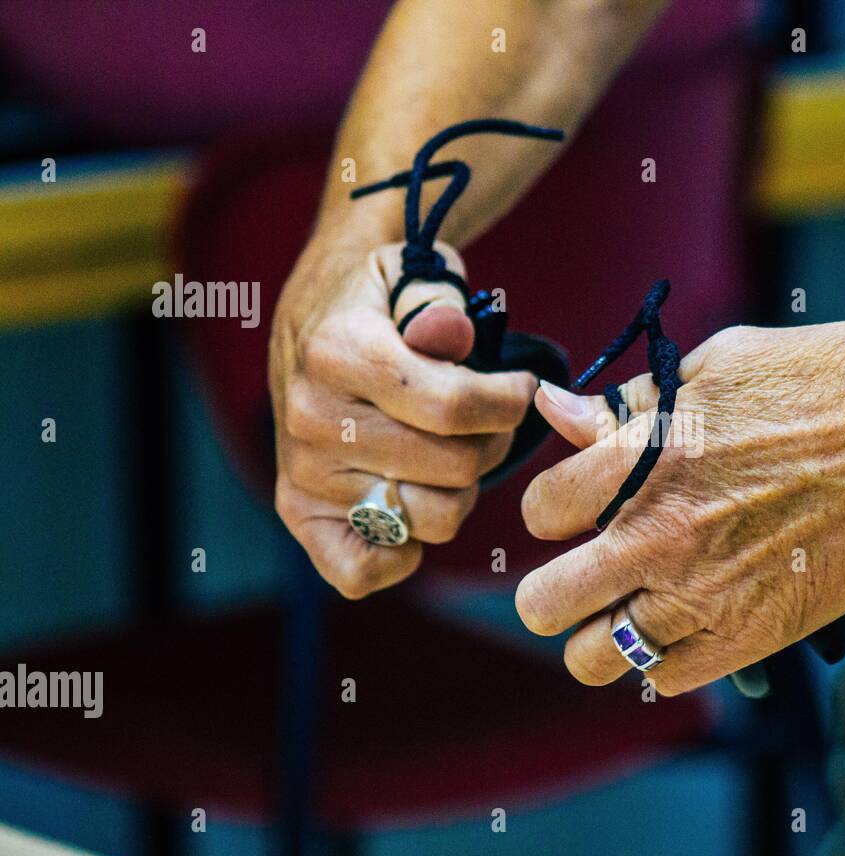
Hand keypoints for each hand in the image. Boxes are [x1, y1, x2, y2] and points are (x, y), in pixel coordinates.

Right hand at [269, 236, 536, 597]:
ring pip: (431, 518)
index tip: (524, 389)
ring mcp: (303, 472)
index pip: (453, 407)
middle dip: (494, 442)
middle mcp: (311, 417)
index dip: (509, 403)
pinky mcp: (299, 512)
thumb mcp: (416, 274)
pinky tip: (416, 503)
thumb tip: (450, 333)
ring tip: (454, 453)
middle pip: (454, 468)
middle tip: (491, 421)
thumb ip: (439, 301)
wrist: (314, 314)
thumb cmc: (385, 299)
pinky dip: (402, 554)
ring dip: (463, 492)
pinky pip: (361, 572)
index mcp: (338, 350)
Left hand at [515, 320, 844, 693]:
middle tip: (588, 571)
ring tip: (630, 608)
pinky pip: (667, 678)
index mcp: (646, 461)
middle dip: (553, 587)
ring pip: (594, 658)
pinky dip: (663, 659)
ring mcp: (707, 595)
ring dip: (601, 634)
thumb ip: (633, 403)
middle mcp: (663, 537)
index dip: (555, 508)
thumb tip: (561, 410)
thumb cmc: (830, 382)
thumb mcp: (722, 364)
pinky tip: (686, 624)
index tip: (582, 506)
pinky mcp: (756, 636)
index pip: (540, 512)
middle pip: (544, 602)